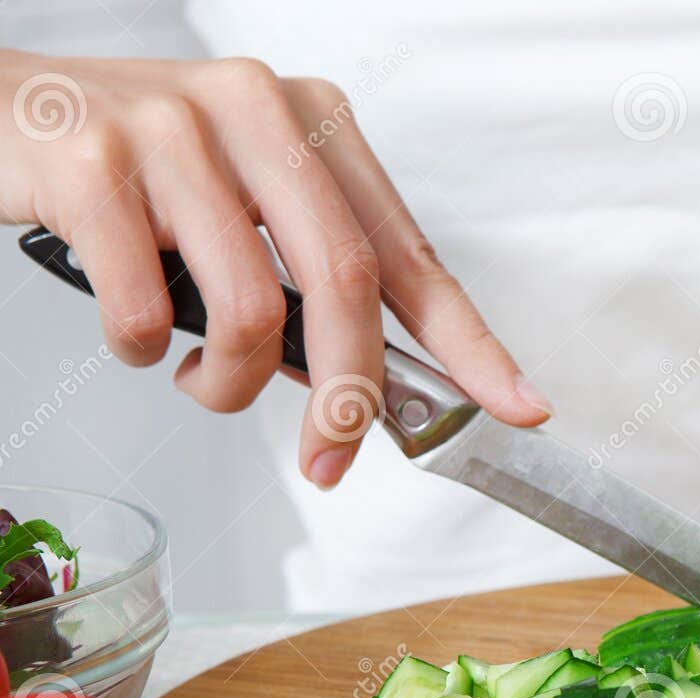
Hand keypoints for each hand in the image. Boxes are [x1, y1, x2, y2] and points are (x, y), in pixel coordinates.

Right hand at [0, 52, 550, 486]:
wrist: (1, 111)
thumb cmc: (139, 173)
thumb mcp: (245, 202)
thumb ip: (310, 278)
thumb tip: (376, 390)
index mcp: (314, 123)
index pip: (411, 254)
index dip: (470, 343)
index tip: (518, 405)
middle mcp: (256, 109)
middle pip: (346, 284)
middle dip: (348, 395)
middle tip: (331, 456)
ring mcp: (172, 128)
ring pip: (249, 310)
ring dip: (225, 383)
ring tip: (196, 374)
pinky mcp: (91, 160)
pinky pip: (144, 310)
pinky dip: (138, 350)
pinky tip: (130, 328)